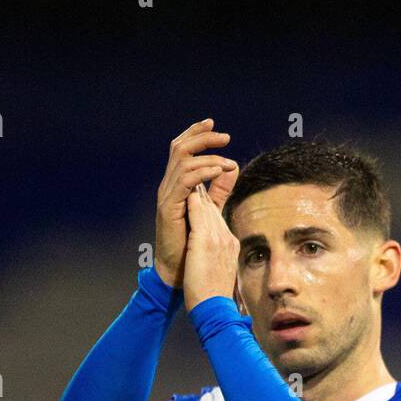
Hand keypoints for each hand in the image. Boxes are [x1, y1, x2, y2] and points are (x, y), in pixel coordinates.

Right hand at [154, 118, 238, 289]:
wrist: (179, 274)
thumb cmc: (191, 246)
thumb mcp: (209, 211)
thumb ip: (219, 189)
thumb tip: (233, 167)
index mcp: (177, 184)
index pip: (182, 149)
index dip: (196, 133)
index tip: (215, 126)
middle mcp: (169, 186)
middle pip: (180, 148)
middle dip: (202, 137)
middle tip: (224, 137)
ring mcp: (167, 196)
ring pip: (183, 161)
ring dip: (208, 157)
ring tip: (227, 163)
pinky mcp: (168, 208)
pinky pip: (185, 181)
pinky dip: (203, 173)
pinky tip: (218, 172)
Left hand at [182, 181, 241, 311]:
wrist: (215, 311)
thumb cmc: (213, 299)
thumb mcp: (217, 273)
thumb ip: (215, 258)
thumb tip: (209, 255)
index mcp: (229, 246)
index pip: (216, 216)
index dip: (206, 201)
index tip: (197, 189)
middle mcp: (226, 238)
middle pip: (212, 206)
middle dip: (203, 188)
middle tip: (193, 167)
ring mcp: (218, 238)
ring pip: (207, 205)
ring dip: (198, 188)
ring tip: (189, 170)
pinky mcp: (207, 241)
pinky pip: (199, 213)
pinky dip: (193, 199)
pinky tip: (187, 188)